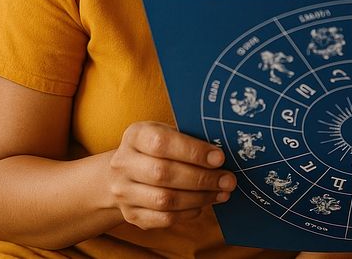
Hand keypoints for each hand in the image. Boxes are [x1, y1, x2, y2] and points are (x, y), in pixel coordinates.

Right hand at [107, 121, 234, 228]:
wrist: (124, 172)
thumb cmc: (158, 149)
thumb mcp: (169, 133)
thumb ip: (190, 139)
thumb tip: (221, 155)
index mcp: (135, 136)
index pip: (161, 143)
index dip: (193, 152)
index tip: (220, 158)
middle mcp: (123, 163)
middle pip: (163, 174)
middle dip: (202, 178)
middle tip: (228, 180)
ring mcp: (123, 191)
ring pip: (164, 200)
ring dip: (199, 198)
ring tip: (221, 193)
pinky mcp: (130, 214)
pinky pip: (163, 218)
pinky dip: (187, 213)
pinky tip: (202, 205)